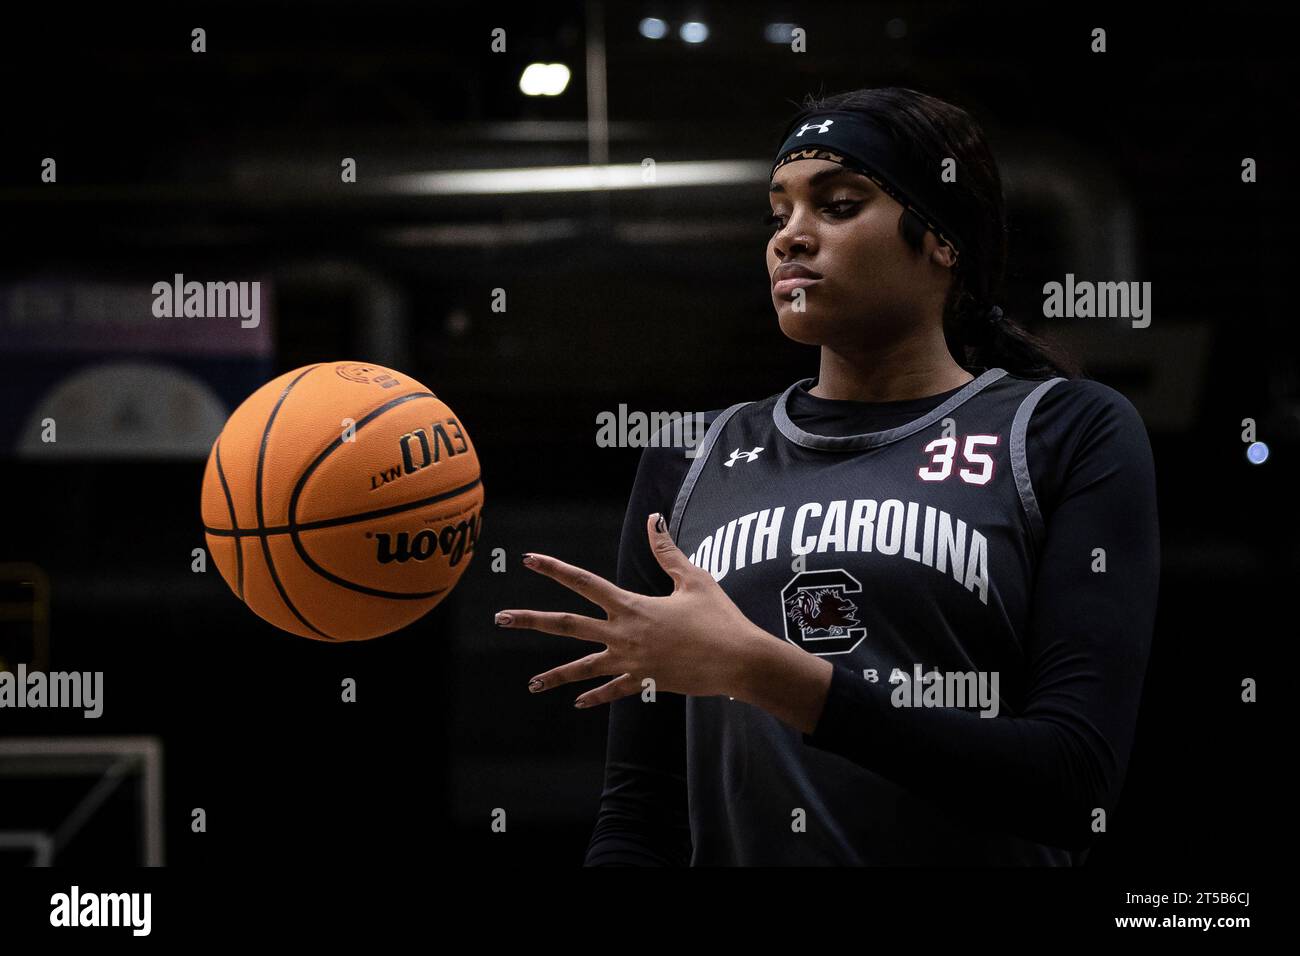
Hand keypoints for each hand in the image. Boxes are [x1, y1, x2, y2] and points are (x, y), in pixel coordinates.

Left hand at [495, 512, 767, 707]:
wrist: (737, 661)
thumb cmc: (719, 617)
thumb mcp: (694, 579)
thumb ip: (667, 551)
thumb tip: (654, 519)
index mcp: (631, 606)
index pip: (584, 582)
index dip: (555, 569)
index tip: (528, 560)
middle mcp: (623, 634)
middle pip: (568, 625)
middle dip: (532, 620)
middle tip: (500, 618)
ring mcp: (631, 661)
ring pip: (584, 668)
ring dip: (556, 676)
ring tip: (531, 684)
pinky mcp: (646, 681)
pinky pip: (614, 690)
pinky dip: (597, 697)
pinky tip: (579, 703)